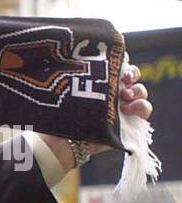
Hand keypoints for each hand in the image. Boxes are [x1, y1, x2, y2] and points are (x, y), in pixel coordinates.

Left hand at [37, 53, 151, 171]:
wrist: (61, 144)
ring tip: (124, 97)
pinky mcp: (128, 123)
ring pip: (140, 91)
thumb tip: (62, 57)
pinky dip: (142, 106)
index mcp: (98, 83)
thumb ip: (71, 79)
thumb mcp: (63, 94)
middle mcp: (111, 94)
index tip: (118, 59)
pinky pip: (145, 111)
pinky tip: (128, 109)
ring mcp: (121, 108)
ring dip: (137, 90)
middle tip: (124, 79)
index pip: (116, 64)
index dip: (121, 59)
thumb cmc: (57, 118)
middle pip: (132, 75)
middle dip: (132, 73)